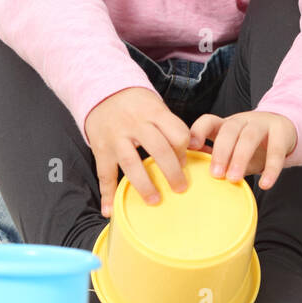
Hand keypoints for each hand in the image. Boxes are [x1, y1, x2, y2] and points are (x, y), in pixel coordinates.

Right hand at [84, 86, 190, 213]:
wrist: (103, 91)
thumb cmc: (137, 105)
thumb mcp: (157, 108)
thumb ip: (173, 128)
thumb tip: (200, 151)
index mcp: (154, 113)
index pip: (176, 133)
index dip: (184, 151)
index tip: (186, 164)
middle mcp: (135, 124)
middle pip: (158, 149)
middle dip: (172, 172)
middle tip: (181, 188)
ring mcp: (116, 137)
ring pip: (131, 163)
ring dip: (144, 185)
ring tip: (154, 201)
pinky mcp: (101, 148)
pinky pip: (104, 174)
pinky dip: (106, 194)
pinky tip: (109, 210)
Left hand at [188, 110, 297, 188]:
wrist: (284, 129)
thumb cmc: (252, 144)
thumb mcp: (233, 149)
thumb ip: (218, 158)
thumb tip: (197, 172)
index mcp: (226, 124)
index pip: (209, 121)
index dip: (198, 132)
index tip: (192, 148)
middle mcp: (243, 120)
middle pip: (229, 130)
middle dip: (221, 152)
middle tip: (215, 174)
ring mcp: (263, 124)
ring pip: (250, 137)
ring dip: (240, 158)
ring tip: (234, 179)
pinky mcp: (282, 132)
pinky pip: (276, 151)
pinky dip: (271, 169)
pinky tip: (265, 184)